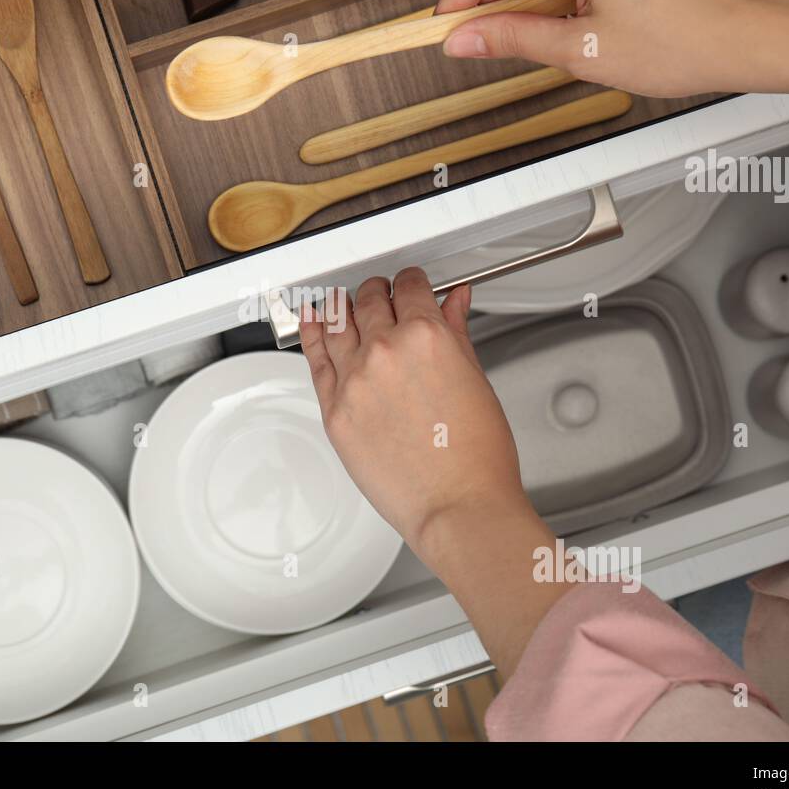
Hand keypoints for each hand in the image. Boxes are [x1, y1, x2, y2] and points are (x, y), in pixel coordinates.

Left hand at [299, 268, 525, 549]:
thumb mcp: (476, 381)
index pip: (411, 287)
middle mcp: (386, 351)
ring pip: (338, 322)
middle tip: (382, 295)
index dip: (412, 282)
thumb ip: (456, 333)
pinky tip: (313, 321)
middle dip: (379, 292)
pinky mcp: (334, 410)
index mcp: (428, 337)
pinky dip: (313, 333)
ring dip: (343, 306)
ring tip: (344, 302)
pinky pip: (315, 359)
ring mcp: (355, 380)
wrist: (456, 506)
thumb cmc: (476, 458)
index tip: (411, 285)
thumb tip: (455, 303)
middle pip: (370, 299)